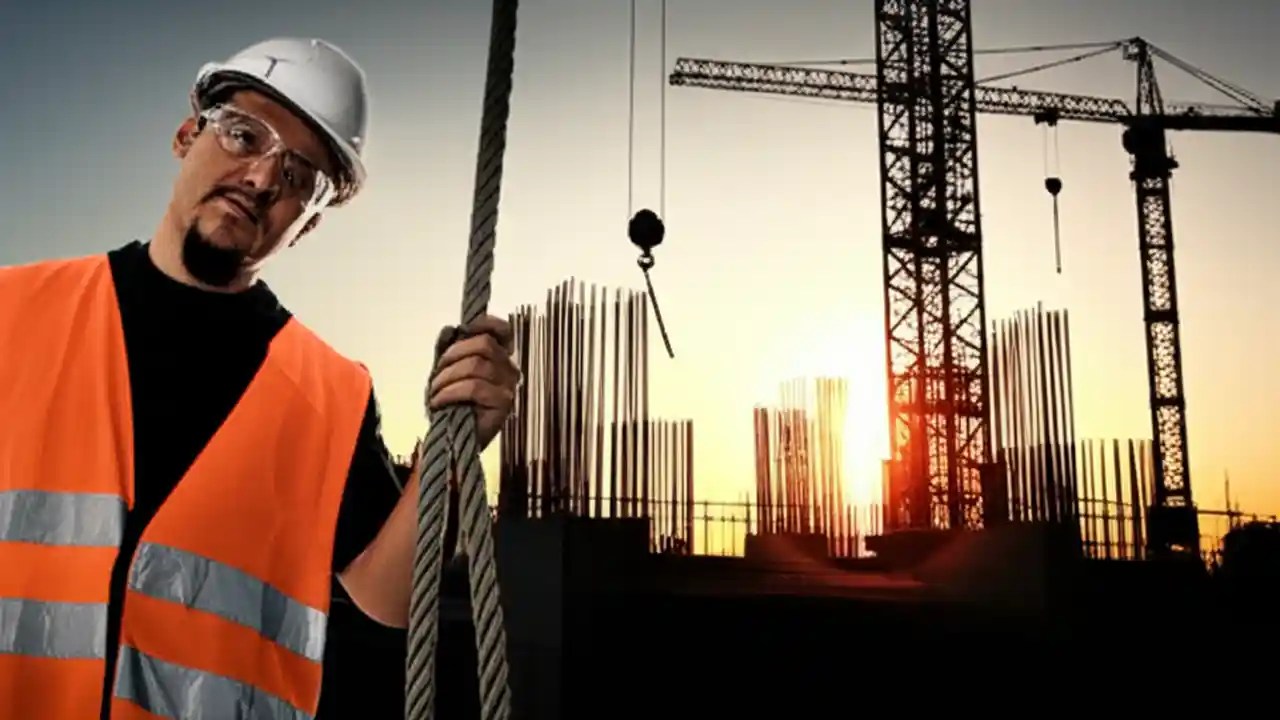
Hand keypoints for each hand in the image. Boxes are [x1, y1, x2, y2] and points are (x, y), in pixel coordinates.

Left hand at [426, 314, 519, 449]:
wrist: (451, 441)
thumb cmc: (451, 406)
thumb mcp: (443, 372)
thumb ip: (446, 349)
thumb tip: (450, 329)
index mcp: (498, 358)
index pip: (503, 331)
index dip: (485, 324)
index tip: (464, 329)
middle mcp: (508, 370)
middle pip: (484, 344)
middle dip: (452, 356)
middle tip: (437, 375)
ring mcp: (508, 387)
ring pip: (477, 365)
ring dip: (447, 377)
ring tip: (436, 393)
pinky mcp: (504, 404)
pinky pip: (474, 386)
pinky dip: (451, 392)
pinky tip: (440, 402)